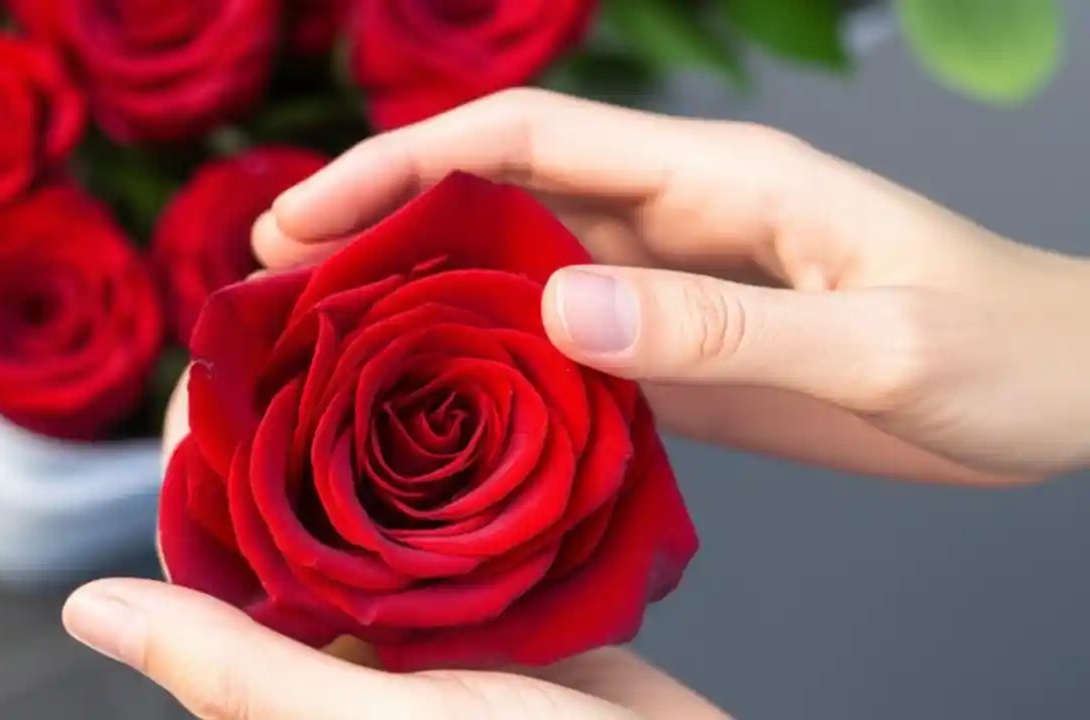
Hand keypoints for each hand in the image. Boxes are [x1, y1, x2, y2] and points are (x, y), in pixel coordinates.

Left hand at [60, 381, 727, 719]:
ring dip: (369, 415)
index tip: (219, 352)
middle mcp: (343, 633)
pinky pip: (451, 506)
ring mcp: (421, 609)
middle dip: (288, 406)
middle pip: (290, 498)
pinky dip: (446, 448)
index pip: (209, 537)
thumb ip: (237, 671)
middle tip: (303, 310)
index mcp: (289, 668)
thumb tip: (86, 609)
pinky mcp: (493, 591)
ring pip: (373, 493)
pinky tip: (456, 384)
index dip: (202, 443)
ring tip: (371, 324)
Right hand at [252, 89, 1089, 483]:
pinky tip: (441, 409)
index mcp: (716, 180)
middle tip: (272, 280)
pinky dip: (493, 366)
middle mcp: (678, 220)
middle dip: (380, 222)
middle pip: (497, 198)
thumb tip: (559, 314)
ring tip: (326, 345)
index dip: (404, 161)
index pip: (527, 139)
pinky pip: (567, 349)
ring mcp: (675, 287)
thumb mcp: (878, 342)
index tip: (304, 213)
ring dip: (422, 297)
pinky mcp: (687, 353)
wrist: (1069, 393)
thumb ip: (722, 326)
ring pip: (518, 274)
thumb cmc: (1006, 350)